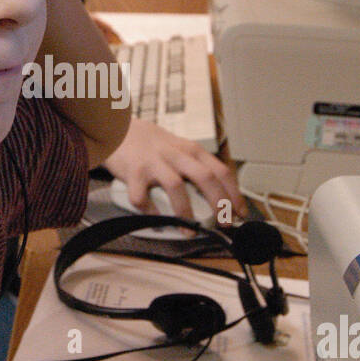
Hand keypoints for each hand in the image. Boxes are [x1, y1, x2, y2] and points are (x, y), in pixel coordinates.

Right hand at [103, 117, 247, 219]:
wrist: (118, 130)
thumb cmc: (152, 145)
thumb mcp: (180, 149)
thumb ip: (196, 167)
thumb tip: (219, 197)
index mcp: (192, 150)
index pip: (220, 171)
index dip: (234, 193)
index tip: (240, 213)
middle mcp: (176, 154)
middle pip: (205, 177)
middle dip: (219, 203)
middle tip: (224, 223)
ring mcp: (154, 163)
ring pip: (176, 187)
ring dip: (185, 213)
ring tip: (189, 231)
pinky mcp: (133, 173)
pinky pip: (142, 197)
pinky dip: (151, 212)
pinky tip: (156, 220)